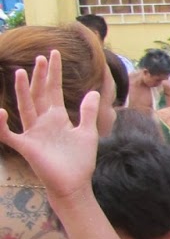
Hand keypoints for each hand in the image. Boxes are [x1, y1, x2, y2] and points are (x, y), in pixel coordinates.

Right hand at [0, 53, 102, 199]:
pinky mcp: (26, 147)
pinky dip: (2, 125)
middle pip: (38, 94)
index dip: (53, 73)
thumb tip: (92, 91)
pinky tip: (0, 111)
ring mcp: (33, 133)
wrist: (75, 184)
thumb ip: (87, 112)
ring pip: (25, 108)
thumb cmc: (80, 161)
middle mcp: (43, 122)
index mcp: (56, 117)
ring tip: (21, 73)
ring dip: (22, 91)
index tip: (53, 54)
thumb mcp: (87, 132)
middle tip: (41, 58)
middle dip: (39, 76)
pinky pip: (8, 135)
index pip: (53, 90)